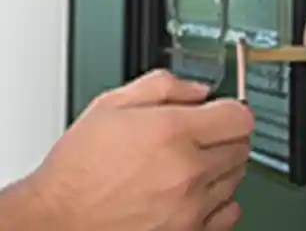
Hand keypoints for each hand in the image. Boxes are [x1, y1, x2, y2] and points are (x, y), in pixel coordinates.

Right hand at [28, 69, 254, 229]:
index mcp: (170, 132)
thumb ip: (158, 87)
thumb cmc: (78, 168)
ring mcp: (193, 206)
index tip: (218, 111)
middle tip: (197, 135)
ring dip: (218, 167)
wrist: (63, 218)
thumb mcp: (107, 106)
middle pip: (241, 146)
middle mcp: (188, 170)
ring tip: (185, 164)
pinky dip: (218, 201)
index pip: (238, 116)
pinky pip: (230, 214)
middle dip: (223, 136)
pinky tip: (193, 192)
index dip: (228, 108)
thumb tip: (195, 90)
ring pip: (236, 179)